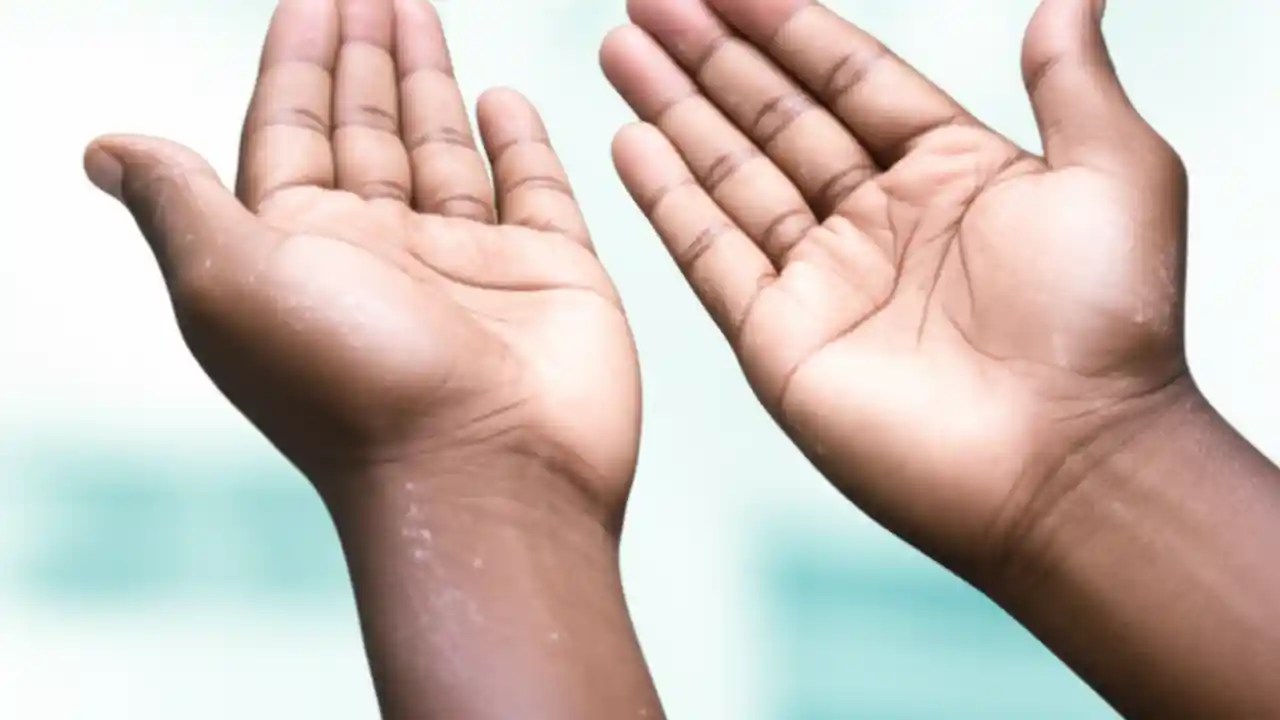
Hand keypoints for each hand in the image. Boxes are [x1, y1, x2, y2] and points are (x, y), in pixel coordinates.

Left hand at [86, 0, 639, 525]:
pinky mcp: (550, 273)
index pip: (291, 130)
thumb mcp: (231, 284)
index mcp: (304, 252)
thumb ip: (179, 202)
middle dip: (365, 56)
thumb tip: (103, 146)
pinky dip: (520, 142)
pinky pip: (534, 188)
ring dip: (431, 81)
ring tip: (420, 12)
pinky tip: (502, 97)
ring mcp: (470, 262)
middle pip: (366, 130)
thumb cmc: (354, 390)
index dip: (297, 60)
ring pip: (445, 148)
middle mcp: (384, 253)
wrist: (487, 479)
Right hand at [604, 0, 1187, 575]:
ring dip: (674, 109)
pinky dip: (667, 199)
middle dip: (709, 55)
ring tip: (621, 48)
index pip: (847, 78)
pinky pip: (710, 254)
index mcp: (951, 173)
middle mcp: (878, 222)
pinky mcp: (780, 340)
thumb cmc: (1105, 325)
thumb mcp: (1115, 172)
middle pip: (774, 117)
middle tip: (648, 2)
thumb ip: (1069, 79)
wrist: (1066, 461)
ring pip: (731, 173)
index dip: (784, 25)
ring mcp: (824, 281)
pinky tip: (629, 142)